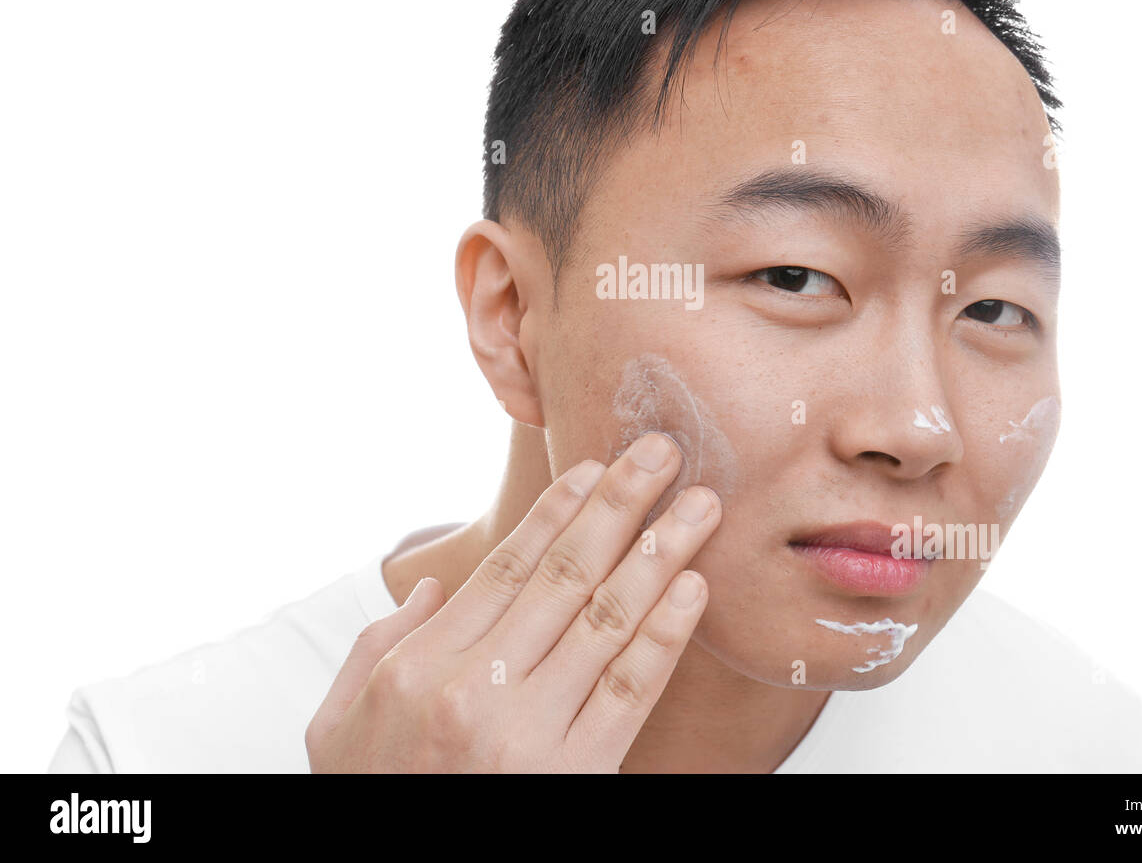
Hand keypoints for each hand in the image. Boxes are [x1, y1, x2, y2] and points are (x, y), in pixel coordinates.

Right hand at [305, 432, 719, 771]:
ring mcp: (527, 730)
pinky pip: (630, 689)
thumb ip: (376, 645)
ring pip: (606, 618)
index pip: (507, 565)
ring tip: (698, 508)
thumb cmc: (374, 795)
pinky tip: (691, 588)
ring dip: (660, 553)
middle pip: (565, 573)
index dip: (558, 509)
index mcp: (420, 663)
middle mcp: (474, 686)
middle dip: (621, 504)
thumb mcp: (339, 722)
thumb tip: (431, 589)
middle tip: (661, 452)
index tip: (595, 466)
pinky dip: (665, 633)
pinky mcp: (574, 772)